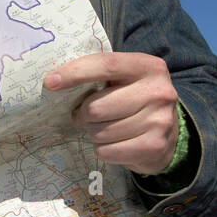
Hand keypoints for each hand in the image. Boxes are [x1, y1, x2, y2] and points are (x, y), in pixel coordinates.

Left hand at [43, 52, 179, 174]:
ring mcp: (159, 120)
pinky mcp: (155, 146)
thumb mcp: (123, 80)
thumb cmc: (132, 100)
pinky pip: (107, 151)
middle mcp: (159, 91)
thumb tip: (53, 80)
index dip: (75, 73)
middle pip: (97, 107)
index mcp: (148, 67)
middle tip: (84, 115)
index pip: (106, 65)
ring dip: (93, 132)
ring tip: (104, 128)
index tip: (50, 82)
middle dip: (82, 114)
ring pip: (100, 131)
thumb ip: (98, 74)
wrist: (167, 134)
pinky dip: (103, 149)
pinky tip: (115, 142)